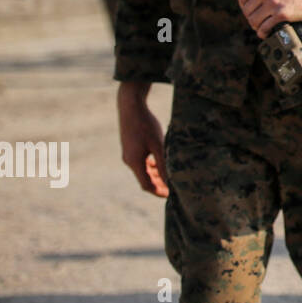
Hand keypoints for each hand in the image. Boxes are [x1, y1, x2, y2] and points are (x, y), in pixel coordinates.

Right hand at [117, 81, 167, 197]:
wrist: (130, 107)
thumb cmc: (146, 125)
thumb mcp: (158, 145)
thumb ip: (163, 163)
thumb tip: (170, 180)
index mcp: (135, 162)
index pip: (146, 185)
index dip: (158, 191)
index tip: (170, 195)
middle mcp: (129, 160)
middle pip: (144, 178)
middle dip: (158, 184)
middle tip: (173, 188)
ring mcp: (128, 154)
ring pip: (143, 169)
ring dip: (155, 174)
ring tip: (169, 177)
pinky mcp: (130, 147)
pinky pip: (141, 161)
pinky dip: (151, 165)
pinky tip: (160, 162)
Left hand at [226, 0, 301, 38]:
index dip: (246, 4)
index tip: (253, 6)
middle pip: (247, 11)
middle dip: (252, 15)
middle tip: (260, 16)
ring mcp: (273, 3)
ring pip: (254, 21)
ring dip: (257, 25)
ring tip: (263, 24)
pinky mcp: (283, 14)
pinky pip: (265, 28)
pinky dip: (264, 32)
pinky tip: (267, 31)